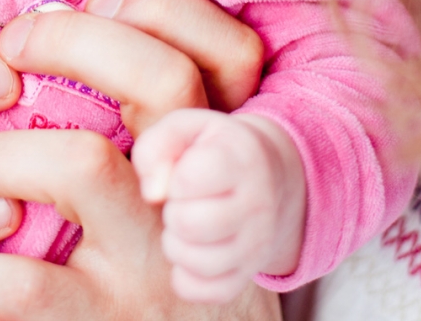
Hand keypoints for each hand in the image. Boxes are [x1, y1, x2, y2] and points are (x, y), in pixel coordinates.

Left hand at [0, 0, 278, 320]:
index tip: (97, 2)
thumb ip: (149, 110)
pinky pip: (25, 283)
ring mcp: (155, 260)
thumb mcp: (190, 181)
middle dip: (74, 39)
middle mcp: (199, 196)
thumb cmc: (167, 257)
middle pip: (164, 81)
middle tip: (8, 48)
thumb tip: (49, 16)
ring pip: (83, 165)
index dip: (162, 8)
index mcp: (221, 148)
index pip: (230, 50)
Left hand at [134, 109, 305, 301]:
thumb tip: (153, 194)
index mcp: (242, 158)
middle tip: (180, 204)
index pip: (189, 179)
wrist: (268, 176)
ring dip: (177, 245)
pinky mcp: (249, 273)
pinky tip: (190, 252)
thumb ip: (155, 148)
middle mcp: (258, 203)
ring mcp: (258, 243)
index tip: (181, 175)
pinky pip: (208, 291)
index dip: (172, 179)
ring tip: (184, 226)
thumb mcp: (184, 129)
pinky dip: (187, 277)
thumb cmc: (212, 149)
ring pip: (199, 262)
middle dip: (172, 213)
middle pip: (190, 224)